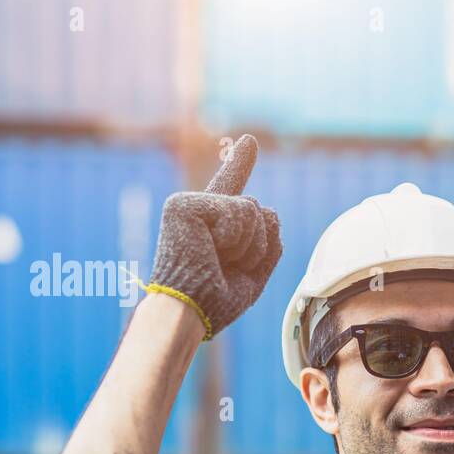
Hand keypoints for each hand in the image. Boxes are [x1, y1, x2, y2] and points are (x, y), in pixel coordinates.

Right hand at [146, 134, 282, 338]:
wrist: (191, 313)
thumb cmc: (217, 300)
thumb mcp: (256, 271)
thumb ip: (269, 241)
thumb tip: (269, 210)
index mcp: (213, 226)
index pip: (233, 191)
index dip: (240, 163)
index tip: (249, 141)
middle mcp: (198, 210)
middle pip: (257, 209)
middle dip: (258, 245)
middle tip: (227, 267)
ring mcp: (188, 204)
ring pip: (251, 208)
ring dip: (248, 245)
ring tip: (220, 261)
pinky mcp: (183, 205)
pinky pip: (237, 212)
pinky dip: (235, 238)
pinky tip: (212, 251)